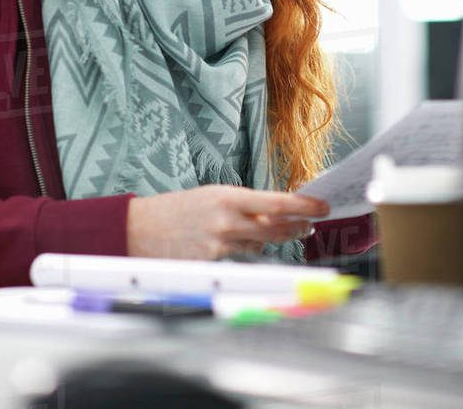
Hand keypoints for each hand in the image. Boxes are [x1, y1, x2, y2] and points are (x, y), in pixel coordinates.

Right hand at [126, 185, 329, 259]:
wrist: (139, 229)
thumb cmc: (175, 210)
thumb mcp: (211, 196)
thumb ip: (241, 205)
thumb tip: (272, 213)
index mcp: (227, 197)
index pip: (277, 203)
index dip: (305, 207)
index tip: (323, 207)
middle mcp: (227, 221)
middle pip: (276, 228)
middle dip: (298, 227)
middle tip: (310, 224)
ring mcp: (220, 245)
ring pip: (261, 245)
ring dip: (276, 240)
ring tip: (287, 232)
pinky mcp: (213, 264)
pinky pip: (241, 259)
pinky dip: (247, 252)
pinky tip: (243, 246)